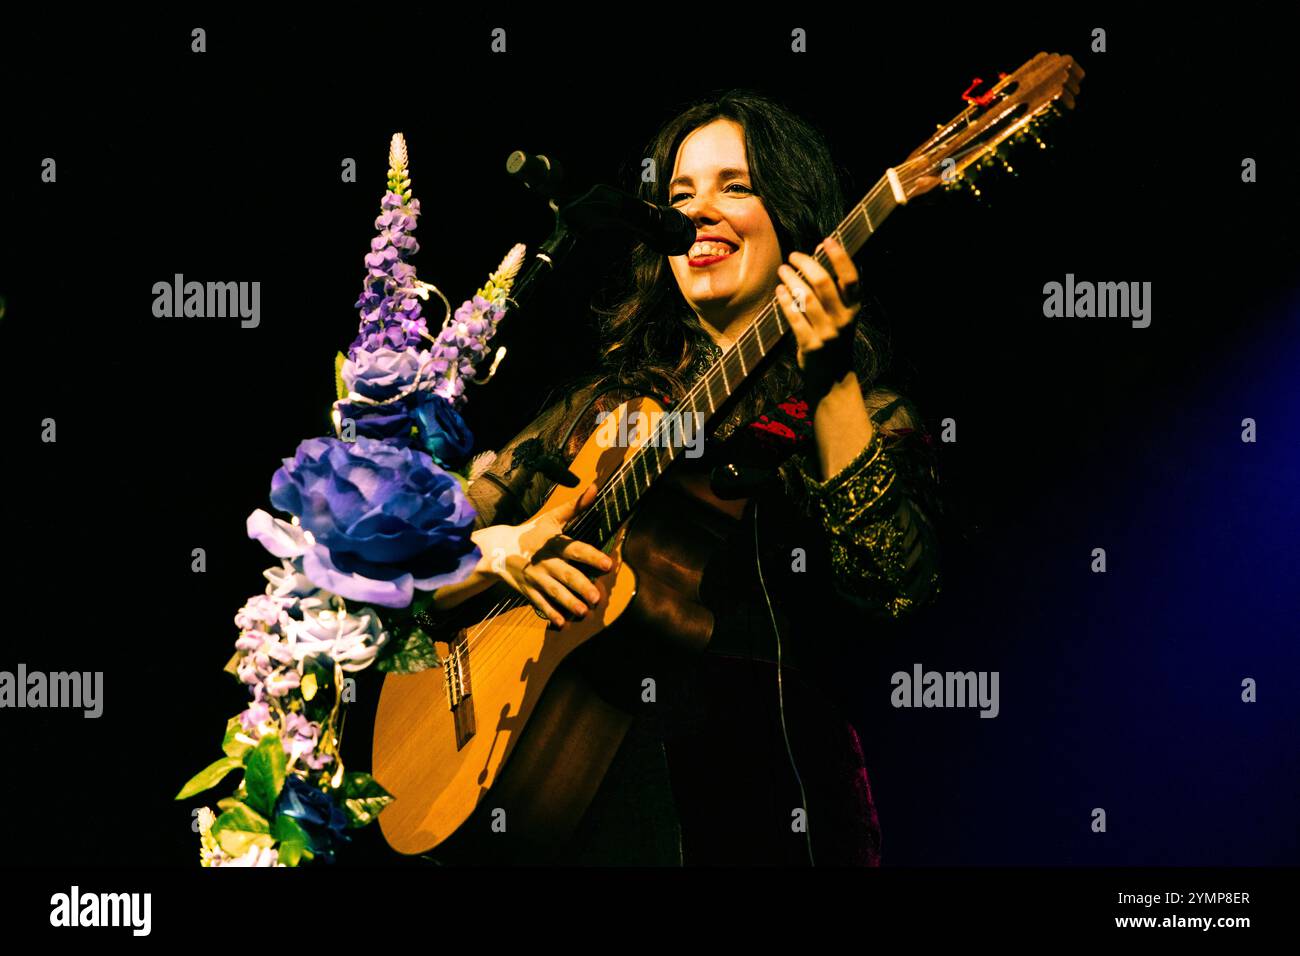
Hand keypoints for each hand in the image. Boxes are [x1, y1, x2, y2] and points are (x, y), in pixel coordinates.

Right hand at [476, 482, 612, 627]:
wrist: (497, 548)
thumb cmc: (532, 532)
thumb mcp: (551, 518)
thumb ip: (575, 506)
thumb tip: (595, 487)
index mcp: (552, 543)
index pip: (574, 548)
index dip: (590, 556)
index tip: (607, 564)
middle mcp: (544, 561)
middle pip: (565, 574)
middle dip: (581, 586)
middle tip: (597, 597)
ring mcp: (535, 578)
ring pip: (553, 592)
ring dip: (568, 603)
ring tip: (584, 612)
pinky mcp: (528, 591)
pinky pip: (539, 604)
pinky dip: (550, 613)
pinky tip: (562, 623)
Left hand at [774, 236, 861, 371]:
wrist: (832, 376)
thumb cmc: (834, 336)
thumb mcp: (842, 314)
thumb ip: (833, 289)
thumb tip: (816, 255)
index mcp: (854, 308)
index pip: (851, 278)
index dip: (840, 257)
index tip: (826, 241)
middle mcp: (843, 319)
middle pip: (824, 283)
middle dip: (805, 264)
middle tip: (793, 256)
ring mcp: (827, 334)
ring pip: (806, 298)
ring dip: (791, 280)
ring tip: (782, 270)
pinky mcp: (810, 345)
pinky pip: (794, 318)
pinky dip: (785, 301)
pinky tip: (779, 291)